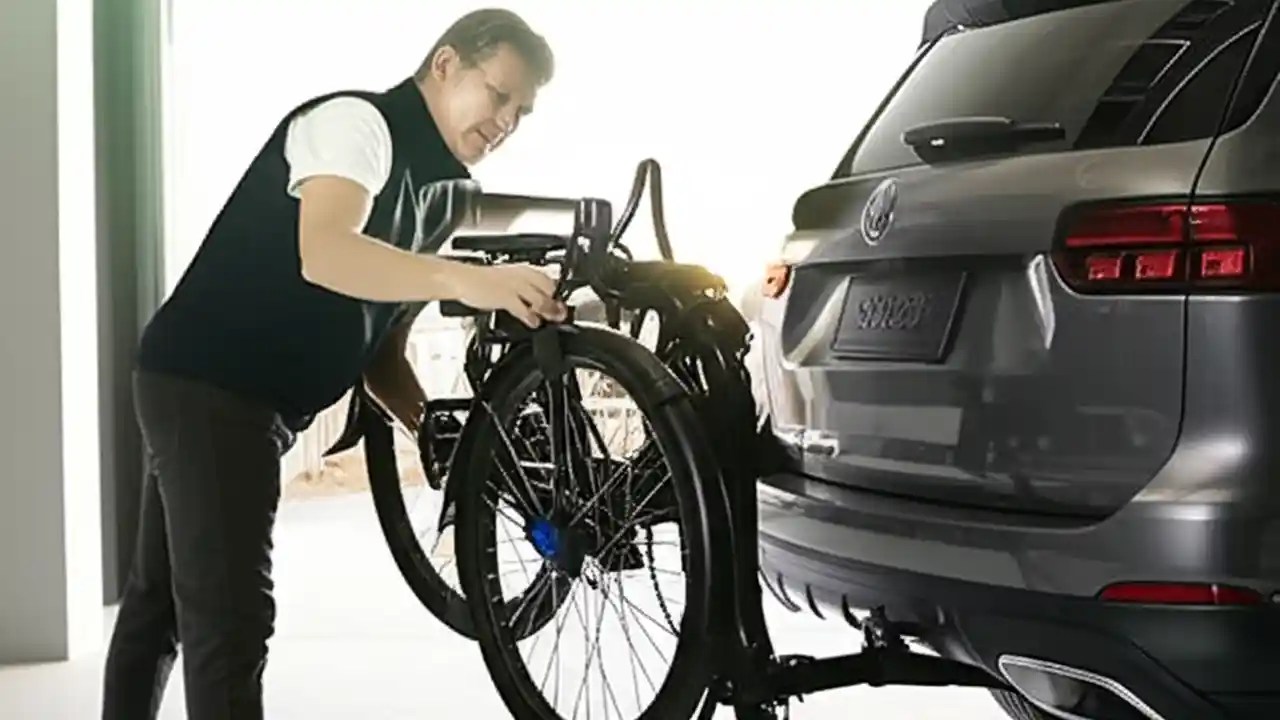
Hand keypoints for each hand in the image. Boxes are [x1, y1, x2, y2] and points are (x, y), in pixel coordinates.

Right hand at [451, 263, 566, 327]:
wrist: (463, 279)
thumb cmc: (482, 280)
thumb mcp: (508, 279)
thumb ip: (523, 288)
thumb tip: (537, 301)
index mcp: (523, 270)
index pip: (549, 280)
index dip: (557, 293)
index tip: (560, 303)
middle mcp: (522, 276)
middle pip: (548, 290)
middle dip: (556, 304)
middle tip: (560, 314)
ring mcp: (514, 287)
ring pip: (540, 300)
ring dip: (548, 312)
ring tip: (549, 319)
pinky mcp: (506, 298)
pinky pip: (524, 309)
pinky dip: (531, 318)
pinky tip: (534, 322)